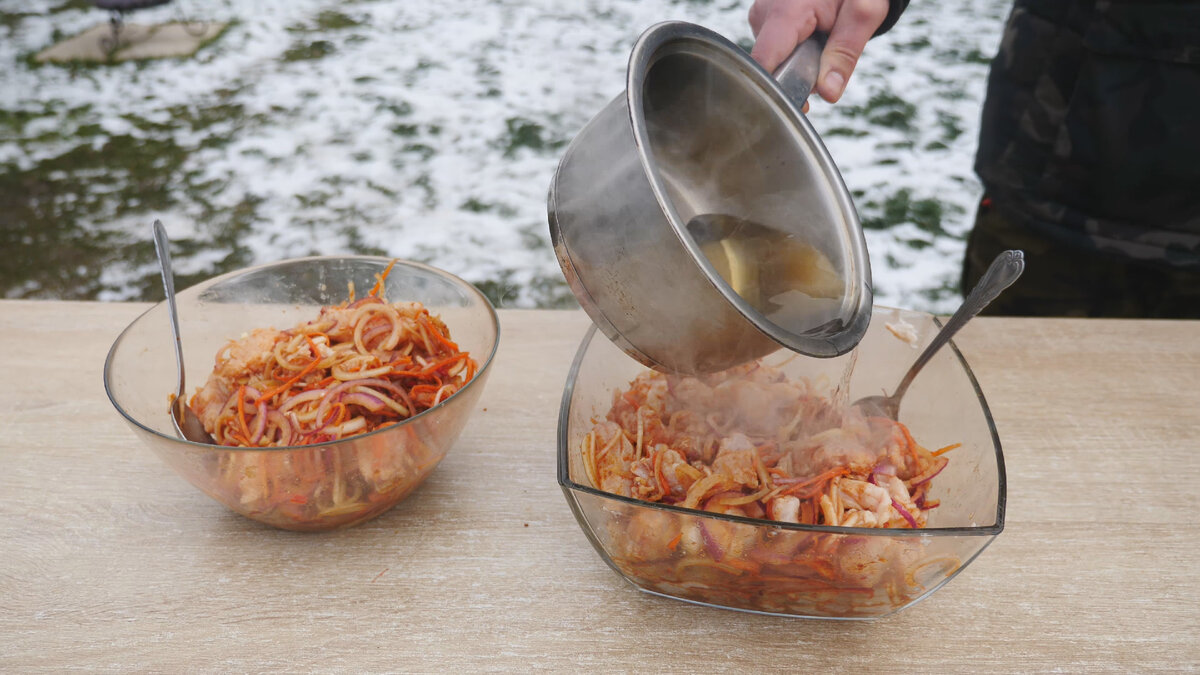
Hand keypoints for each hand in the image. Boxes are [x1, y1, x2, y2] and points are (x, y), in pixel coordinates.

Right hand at [748, 0, 889, 104]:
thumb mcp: (863, 15)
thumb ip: (845, 54)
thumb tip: (828, 93)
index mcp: (785, 11)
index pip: (764, 62)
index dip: (777, 89)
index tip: (799, 103)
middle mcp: (764, 12)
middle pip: (769, 66)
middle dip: (797, 75)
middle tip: (825, 60)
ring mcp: (760, 16)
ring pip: (772, 61)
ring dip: (796, 63)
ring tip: (818, 42)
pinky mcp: (762, 20)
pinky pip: (773, 50)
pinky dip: (792, 52)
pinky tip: (808, 39)